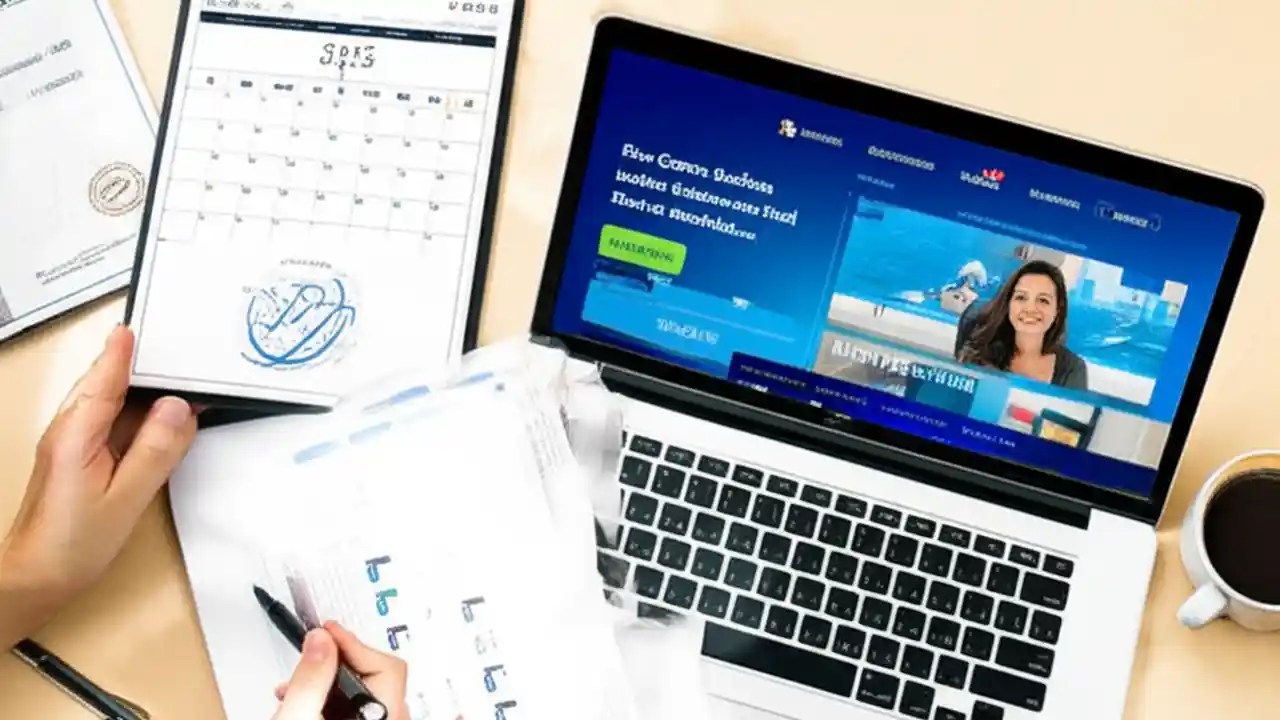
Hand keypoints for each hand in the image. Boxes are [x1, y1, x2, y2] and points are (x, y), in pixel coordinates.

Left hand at [0, 326, 197, 646]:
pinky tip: (159, 425)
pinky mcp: (81, 458)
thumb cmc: (71, 545)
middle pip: (108, 385)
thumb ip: (155, 450)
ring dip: (144, 394)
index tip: (140, 326)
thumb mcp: (125, 498)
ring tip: (180, 386)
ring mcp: (73, 444)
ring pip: (112, 404)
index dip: (124, 352)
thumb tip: (179, 408)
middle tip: (180, 357)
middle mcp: (70, 431)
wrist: (35, 579)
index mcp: (76, 433)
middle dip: (143, 368)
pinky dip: (139, 417)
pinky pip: (113, 425)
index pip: (105, 379)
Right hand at [273, 621, 409, 719]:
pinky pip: (361, 706)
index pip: (387, 665)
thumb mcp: (297, 716)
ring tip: (298, 682)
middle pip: (378, 674)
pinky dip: (334, 697)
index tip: (326, 631)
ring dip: (332, 678)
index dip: (352, 643)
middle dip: (339, 660)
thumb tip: (321, 640)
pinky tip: (305, 699)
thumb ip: (310, 677)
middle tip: (313, 650)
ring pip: (366, 689)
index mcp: (384, 715)